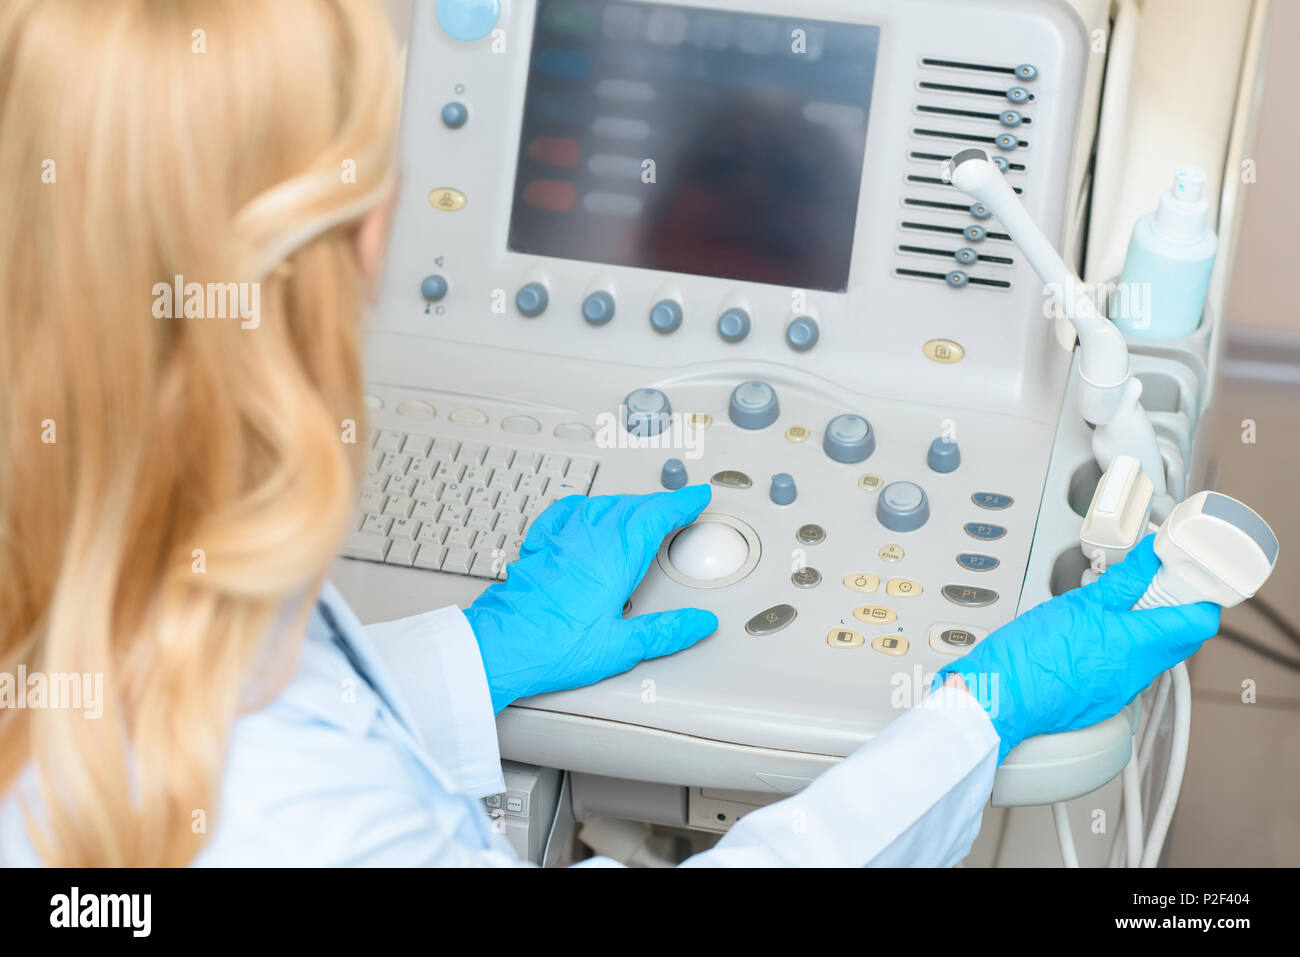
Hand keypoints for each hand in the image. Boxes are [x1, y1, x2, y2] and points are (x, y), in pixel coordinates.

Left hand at [465, 486, 718, 711]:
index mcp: (613, 560)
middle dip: (659, 502)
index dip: (679, 503)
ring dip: (626, 501)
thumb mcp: (620, 648)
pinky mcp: (538, 549)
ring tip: (640, 507)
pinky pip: (563, 513)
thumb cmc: (551, 648)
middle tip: (678, 504)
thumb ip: (664, 632)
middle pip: (631, 506)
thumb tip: (698, 623)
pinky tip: (583, 509)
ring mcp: (560, 541)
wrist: (498, 648)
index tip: (696, 495)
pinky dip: (583, 506)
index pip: (655, 516)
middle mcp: (587, 541)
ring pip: (600, 505)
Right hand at [937, 535, 1220, 762]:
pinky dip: (1122, 649)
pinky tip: (1093, 636)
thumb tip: (1149, 559)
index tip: (1180, 576)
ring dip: (1144, 628)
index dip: (1196, 594)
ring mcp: (1123, 690)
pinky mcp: (1105, 699)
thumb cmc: (1028, 657)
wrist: (1000, 699)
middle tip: (1146, 584)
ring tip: (1111, 609)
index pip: (1198, 622)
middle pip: (1180, 638)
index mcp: (1136, 646)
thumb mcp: (1076, 604)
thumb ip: (1122, 582)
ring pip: (1153, 654)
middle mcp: (1138, 673)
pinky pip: (1129, 670)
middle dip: (1172, 608)